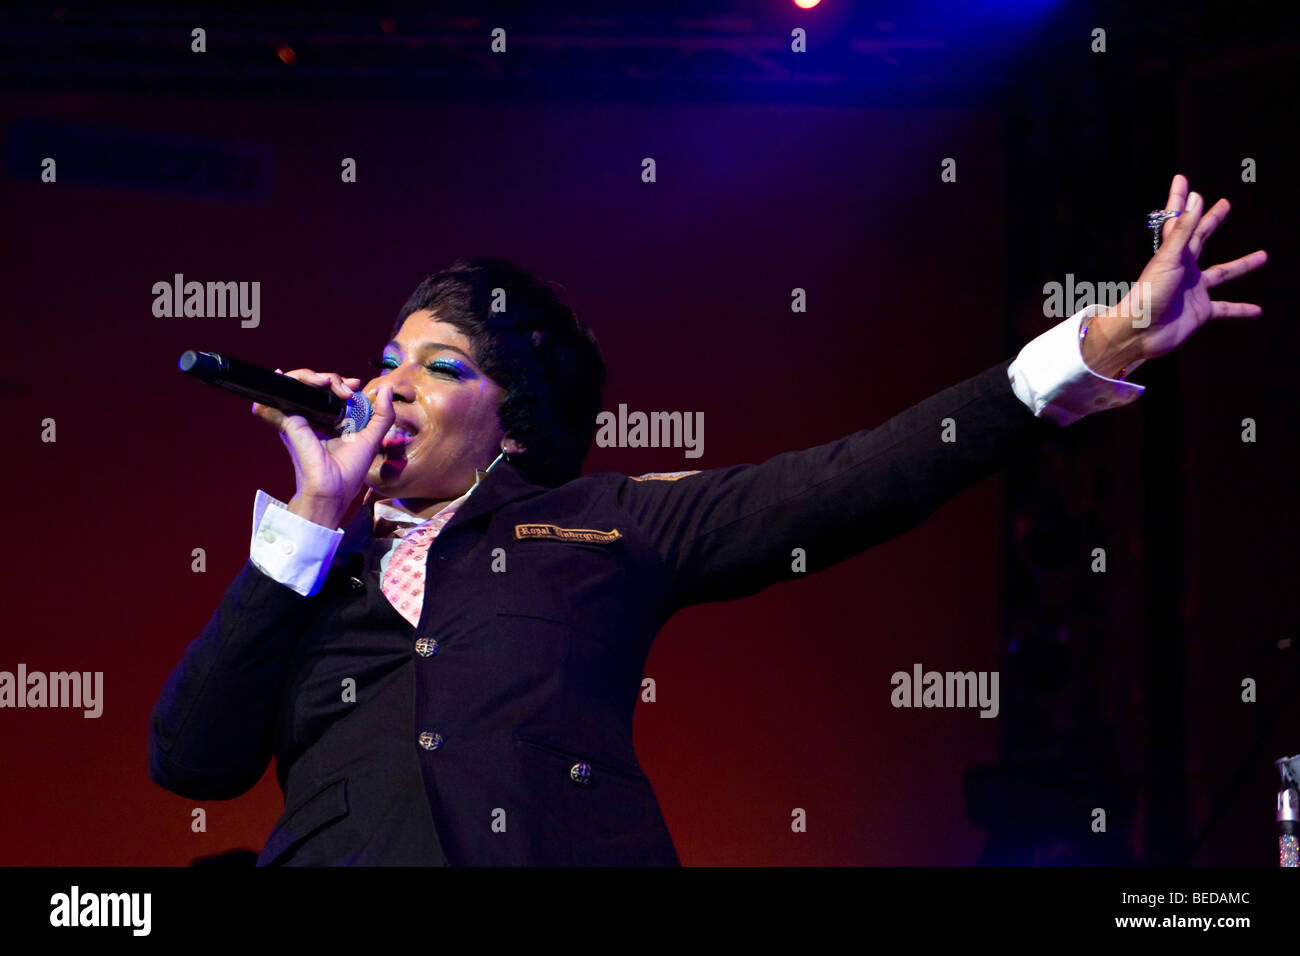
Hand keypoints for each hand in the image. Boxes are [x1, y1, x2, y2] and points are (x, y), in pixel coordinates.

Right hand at [251, 369, 394, 525]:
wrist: (331, 492)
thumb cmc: (349, 472)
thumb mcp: (372, 439)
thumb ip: (383, 415)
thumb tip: (387, 388)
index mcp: (331, 420)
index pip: (331, 391)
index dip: (340, 383)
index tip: (354, 385)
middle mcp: (313, 418)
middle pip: (314, 385)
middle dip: (329, 377)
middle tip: (345, 388)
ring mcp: (299, 420)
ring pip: (297, 385)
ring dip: (309, 376)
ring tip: (325, 382)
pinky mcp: (290, 424)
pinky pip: (284, 398)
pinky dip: (289, 384)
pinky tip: (290, 379)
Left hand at [1098, 174, 1267, 367]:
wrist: (1139, 333)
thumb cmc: (1148, 294)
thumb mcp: (1168, 259)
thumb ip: (1184, 230)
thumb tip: (1197, 197)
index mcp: (1172, 253)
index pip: (1179, 219)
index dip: (1180, 200)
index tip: (1182, 179)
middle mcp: (1184, 269)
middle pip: (1201, 239)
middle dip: (1211, 221)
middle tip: (1225, 205)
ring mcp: (1194, 290)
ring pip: (1222, 273)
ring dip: (1242, 265)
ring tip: (1263, 256)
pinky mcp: (1200, 311)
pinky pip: (1226, 308)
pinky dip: (1240, 309)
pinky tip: (1257, 310)